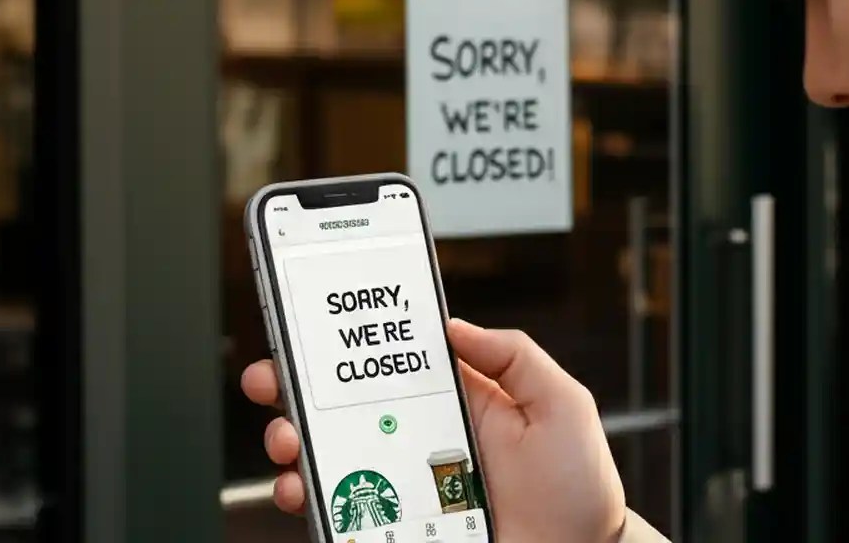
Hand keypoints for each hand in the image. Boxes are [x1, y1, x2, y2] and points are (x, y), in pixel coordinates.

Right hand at [240, 318, 626, 541]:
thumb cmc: (579, 487)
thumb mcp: (562, 404)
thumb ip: (514, 356)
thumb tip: (454, 325)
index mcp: (457, 402)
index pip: (391, 364)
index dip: (347, 346)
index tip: (309, 329)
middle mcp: (423, 441)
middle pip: (344, 409)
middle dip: (296, 390)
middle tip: (269, 380)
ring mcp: (406, 487)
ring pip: (331, 458)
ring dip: (293, 442)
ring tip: (286, 440)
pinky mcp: (396, 527)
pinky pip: (341, 512)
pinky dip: (309, 499)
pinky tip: (303, 489)